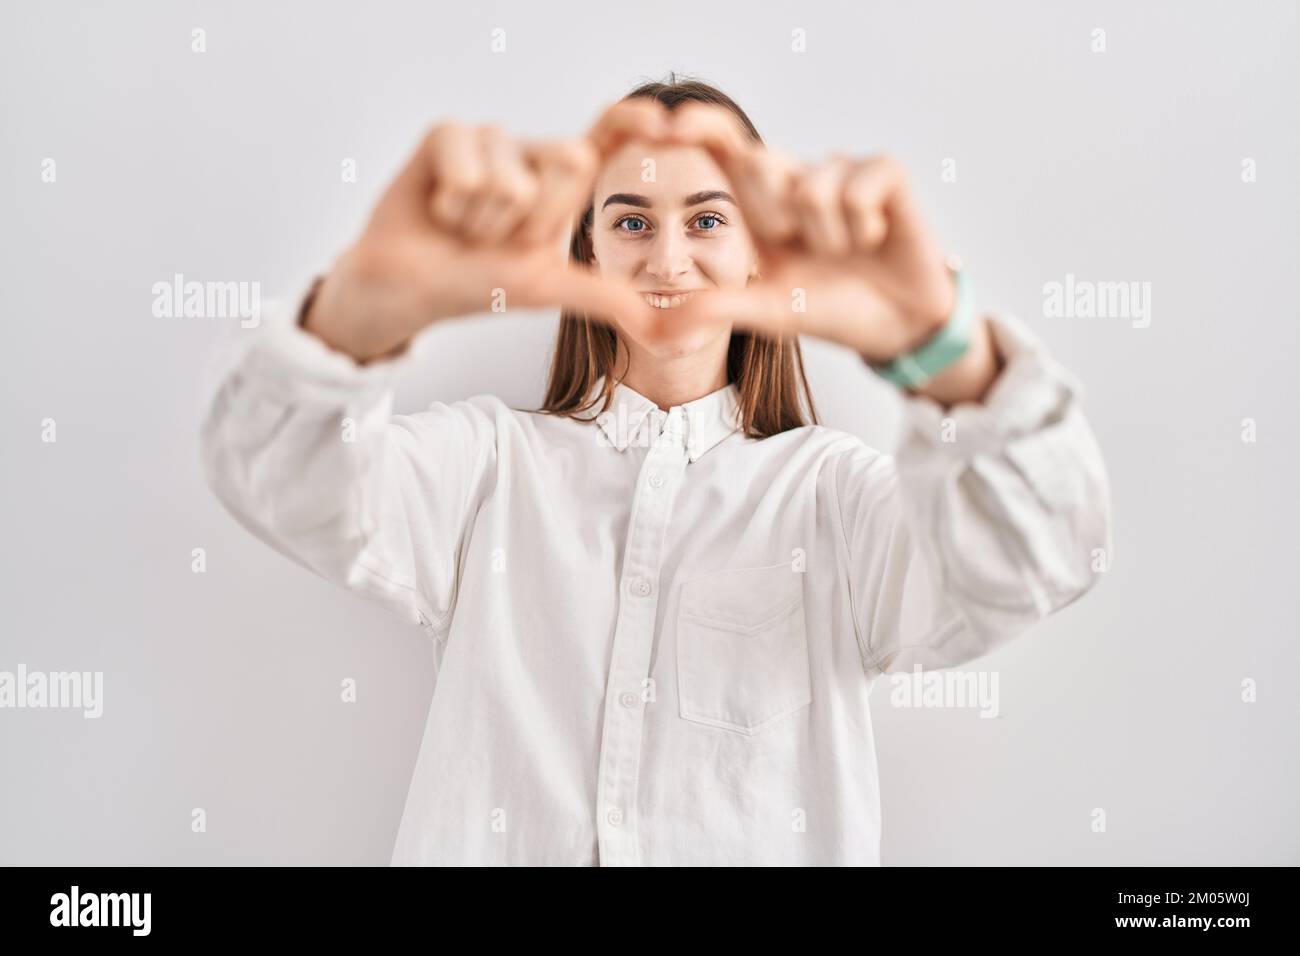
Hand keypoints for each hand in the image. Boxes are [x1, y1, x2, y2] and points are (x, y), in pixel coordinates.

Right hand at [304, 101, 672, 361]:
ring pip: (511, 174)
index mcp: (560, 181)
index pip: (603, 140)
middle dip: (533, 220)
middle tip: (497, 237)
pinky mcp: (447, 134)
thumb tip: (675, 336)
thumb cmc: (479, 284)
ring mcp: (489, 140)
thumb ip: (612, 301)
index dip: (630, 125)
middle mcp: (530, 153)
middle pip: (567, 160)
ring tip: (464, 226)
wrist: (410, 288)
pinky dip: (451, 203)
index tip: (662, 125)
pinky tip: (437, 209)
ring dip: (484, 220)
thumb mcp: (551, 290)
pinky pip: (467, 163)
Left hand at [664, 104, 960, 364]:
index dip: (699, 129)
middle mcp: (797, 176)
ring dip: (827, 239)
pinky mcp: (885, 170)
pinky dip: (862, 229)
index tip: (668, 128)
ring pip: (809, 189)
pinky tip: (874, 239)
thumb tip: (667, 324)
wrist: (895, 325)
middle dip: (775, 221)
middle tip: (805, 252)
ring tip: (844, 253)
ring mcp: (841, 168)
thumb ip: (720, 307)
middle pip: (757, 162)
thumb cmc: (829, 309)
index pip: (725, 148)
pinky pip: (855, 191)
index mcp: (761, 202)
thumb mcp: (770, 311)